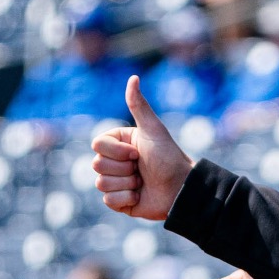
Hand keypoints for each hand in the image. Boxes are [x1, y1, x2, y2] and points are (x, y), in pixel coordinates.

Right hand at [90, 75, 192, 219]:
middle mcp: (115, 161)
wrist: (181, 189)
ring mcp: (116, 181)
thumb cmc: (169, 157)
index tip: (137, 153)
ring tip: (142, 182)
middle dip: (123, 168)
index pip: (97, 145)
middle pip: (97, 165)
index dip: (117, 151)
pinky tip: (139, 195)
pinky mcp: (119, 201)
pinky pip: (108, 201)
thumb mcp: (152, 130)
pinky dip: (125, 199)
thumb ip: (139, 105)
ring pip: (101, 183)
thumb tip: (133, 77)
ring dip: (126, 184)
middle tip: (141, 168)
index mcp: (118, 143)